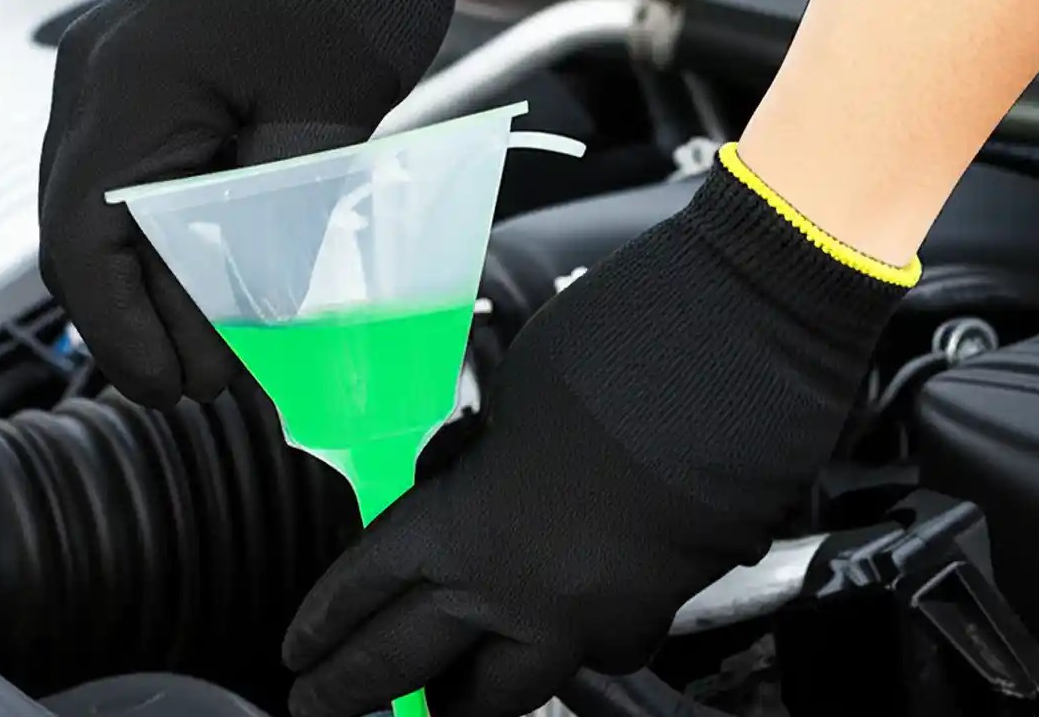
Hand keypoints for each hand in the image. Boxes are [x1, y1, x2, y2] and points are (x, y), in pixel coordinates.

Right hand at [38, 0, 452, 405]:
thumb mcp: (324, 121)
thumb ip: (278, 229)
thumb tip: (252, 328)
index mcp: (128, 90)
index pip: (84, 243)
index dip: (122, 333)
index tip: (171, 389)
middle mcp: (97, 88)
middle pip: (86, 241)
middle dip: (143, 325)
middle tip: (208, 382)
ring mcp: (112, 86)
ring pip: (108, 222)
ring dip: (160, 290)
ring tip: (222, 348)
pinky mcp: (144, 92)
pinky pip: (136, 187)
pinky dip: (173, 245)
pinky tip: (218, 284)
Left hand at [282, 155, 911, 716]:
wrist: (737, 361)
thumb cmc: (618, 356)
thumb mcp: (513, 394)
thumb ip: (480, 457)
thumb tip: (475, 478)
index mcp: (460, 522)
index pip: (368, 587)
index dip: (327, 622)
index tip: (301, 649)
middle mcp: (512, 588)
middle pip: (408, 664)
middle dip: (353, 690)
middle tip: (320, 708)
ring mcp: (586, 614)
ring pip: (508, 691)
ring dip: (469, 697)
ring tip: (444, 703)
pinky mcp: (653, 613)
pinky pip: (597, 652)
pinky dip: (574, 647)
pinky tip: (571, 631)